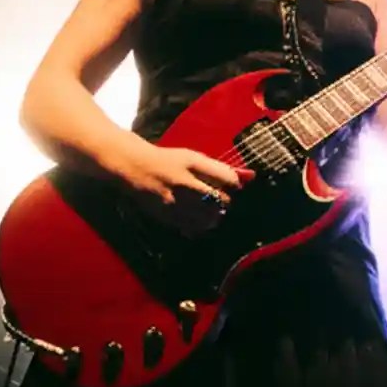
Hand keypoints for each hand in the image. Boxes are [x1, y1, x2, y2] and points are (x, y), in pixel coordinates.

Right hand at [112, 144, 253, 235]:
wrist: (134, 167)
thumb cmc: (169, 161)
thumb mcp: (195, 158)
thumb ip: (223, 169)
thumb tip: (252, 176)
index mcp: (192, 163)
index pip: (227, 179)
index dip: (235, 186)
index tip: (232, 187)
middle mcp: (184, 182)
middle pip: (220, 200)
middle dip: (226, 202)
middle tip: (221, 200)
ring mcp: (174, 201)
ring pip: (208, 218)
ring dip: (214, 215)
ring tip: (208, 208)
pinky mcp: (166, 216)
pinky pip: (193, 228)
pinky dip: (200, 226)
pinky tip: (197, 218)